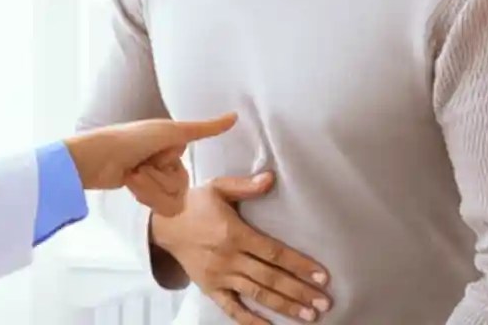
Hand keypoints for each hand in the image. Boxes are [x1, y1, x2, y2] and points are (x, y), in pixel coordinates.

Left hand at [63, 114, 235, 215]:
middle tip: (139, 166)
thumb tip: (235, 116)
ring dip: (150, 189)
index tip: (154, 155)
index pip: (187, 171)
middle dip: (158, 180)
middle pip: (181, 188)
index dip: (168, 163)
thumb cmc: (130, 139)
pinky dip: (146, 197)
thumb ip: (204, 129)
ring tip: (133, 175)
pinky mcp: (145, 194)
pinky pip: (162, 208)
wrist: (97, 158)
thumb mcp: (171, 132)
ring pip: (172, 200)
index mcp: (173, 148)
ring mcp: (156, 181)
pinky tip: (131, 183)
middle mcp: (167, 165)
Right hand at [151, 173, 330, 323]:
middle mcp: (229, 257)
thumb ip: (246, 186)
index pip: (274, 252)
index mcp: (234, 233)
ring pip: (257, 293)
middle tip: (324, 303)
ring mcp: (219, 276)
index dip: (300, 265)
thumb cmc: (194, 203)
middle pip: (271, 277)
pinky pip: (231, 308)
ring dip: (284, 306)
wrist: (163, 224)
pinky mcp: (209, 288)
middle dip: (300, 291)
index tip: (322, 276)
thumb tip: (271, 177)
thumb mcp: (217, 188)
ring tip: (309, 316)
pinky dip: (249, 320)